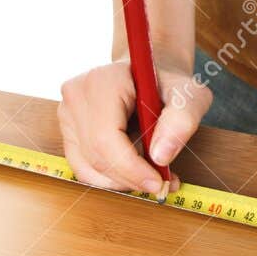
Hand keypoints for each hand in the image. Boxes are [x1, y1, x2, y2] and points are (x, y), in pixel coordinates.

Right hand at [58, 49, 212, 197]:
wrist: (149, 72)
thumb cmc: (168, 82)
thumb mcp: (189, 95)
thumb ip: (181, 121)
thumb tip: (161, 157)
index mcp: (103, 80)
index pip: (106, 137)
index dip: (131, 168)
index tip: (159, 182)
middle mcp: (77, 94)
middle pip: (96, 155)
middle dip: (131, 177)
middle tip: (162, 182)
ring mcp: (67, 112)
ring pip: (88, 167)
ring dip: (122, 180)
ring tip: (152, 173)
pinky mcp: (68, 129)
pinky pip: (84, 167)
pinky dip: (111, 177)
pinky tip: (134, 170)